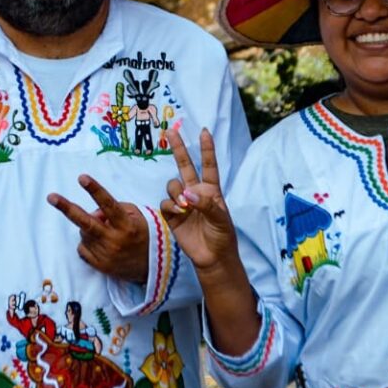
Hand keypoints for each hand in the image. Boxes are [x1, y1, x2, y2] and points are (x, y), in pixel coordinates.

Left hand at [48, 176, 149, 282]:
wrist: (153, 266)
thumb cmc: (142, 234)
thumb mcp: (135, 216)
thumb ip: (113, 209)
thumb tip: (91, 212)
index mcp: (126, 224)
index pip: (108, 204)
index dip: (94, 190)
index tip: (82, 178)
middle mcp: (115, 240)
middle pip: (86, 222)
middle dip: (67, 208)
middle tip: (51, 197)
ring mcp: (106, 255)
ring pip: (83, 234)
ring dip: (88, 229)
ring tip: (105, 233)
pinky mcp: (100, 266)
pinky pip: (82, 249)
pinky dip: (87, 243)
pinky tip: (101, 245)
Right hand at [159, 129, 239, 277]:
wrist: (212, 257)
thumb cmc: (222, 236)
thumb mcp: (221, 219)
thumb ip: (206, 204)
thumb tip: (188, 194)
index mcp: (211, 190)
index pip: (209, 166)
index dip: (207, 149)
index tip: (205, 132)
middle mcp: (195, 192)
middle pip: (185, 166)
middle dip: (178, 148)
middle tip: (171, 131)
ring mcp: (183, 203)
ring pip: (172, 185)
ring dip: (176, 191)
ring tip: (185, 205)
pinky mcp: (172, 215)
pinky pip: (165, 202)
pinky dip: (171, 205)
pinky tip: (180, 213)